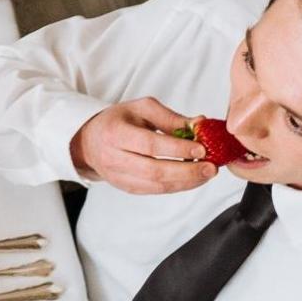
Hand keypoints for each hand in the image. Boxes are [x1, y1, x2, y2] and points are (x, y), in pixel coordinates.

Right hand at [69, 99, 216, 193]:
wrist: (90, 142)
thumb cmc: (117, 121)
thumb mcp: (140, 108)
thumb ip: (170, 117)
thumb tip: (199, 125)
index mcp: (115, 133)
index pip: (149, 144)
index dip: (177, 148)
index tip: (201, 148)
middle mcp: (114, 158)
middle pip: (154, 171)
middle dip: (187, 171)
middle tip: (210, 167)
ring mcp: (120, 177)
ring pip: (157, 186)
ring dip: (186, 181)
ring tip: (206, 173)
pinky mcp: (128, 188)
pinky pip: (156, 191)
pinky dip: (177, 186)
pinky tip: (192, 179)